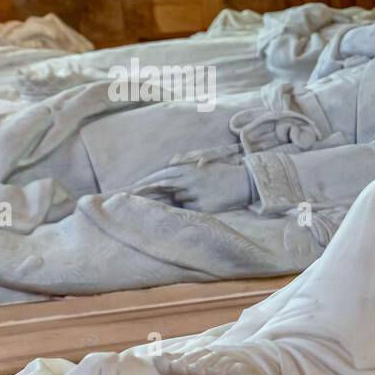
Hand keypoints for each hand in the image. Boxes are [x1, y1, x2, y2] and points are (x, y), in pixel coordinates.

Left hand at [133, 163, 251, 212]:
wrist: (245, 183)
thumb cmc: (221, 174)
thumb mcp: (201, 165)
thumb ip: (183, 166)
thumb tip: (167, 166)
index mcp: (187, 170)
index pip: (159, 177)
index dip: (143, 183)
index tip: (129, 189)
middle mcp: (188, 181)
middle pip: (161, 189)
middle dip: (147, 193)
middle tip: (131, 197)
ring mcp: (195, 195)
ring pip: (177, 200)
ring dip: (182, 198)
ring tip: (200, 193)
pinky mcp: (203, 207)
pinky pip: (189, 209)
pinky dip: (193, 206)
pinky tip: (206, 200)